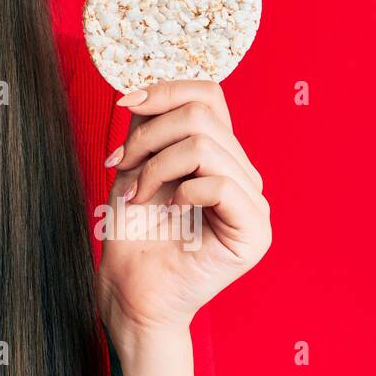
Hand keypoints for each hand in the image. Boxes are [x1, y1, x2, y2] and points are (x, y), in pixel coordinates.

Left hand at [95, 79, 270, 338]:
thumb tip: (145, 87)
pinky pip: (221, 185)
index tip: (121, 104)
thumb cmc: (133, 231)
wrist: (132, 288)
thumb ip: (149, 124)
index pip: (208, 95)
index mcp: (219, 153)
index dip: (164, 90)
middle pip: (202, 114)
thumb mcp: (136, 163)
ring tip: (138, 194)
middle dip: (148, 134)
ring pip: (205, 145)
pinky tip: (169, 210)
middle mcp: (241, 172)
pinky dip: (183, 191)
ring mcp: (253, 201)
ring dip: (156, 165)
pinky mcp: (254, 231)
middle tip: (121, 165)